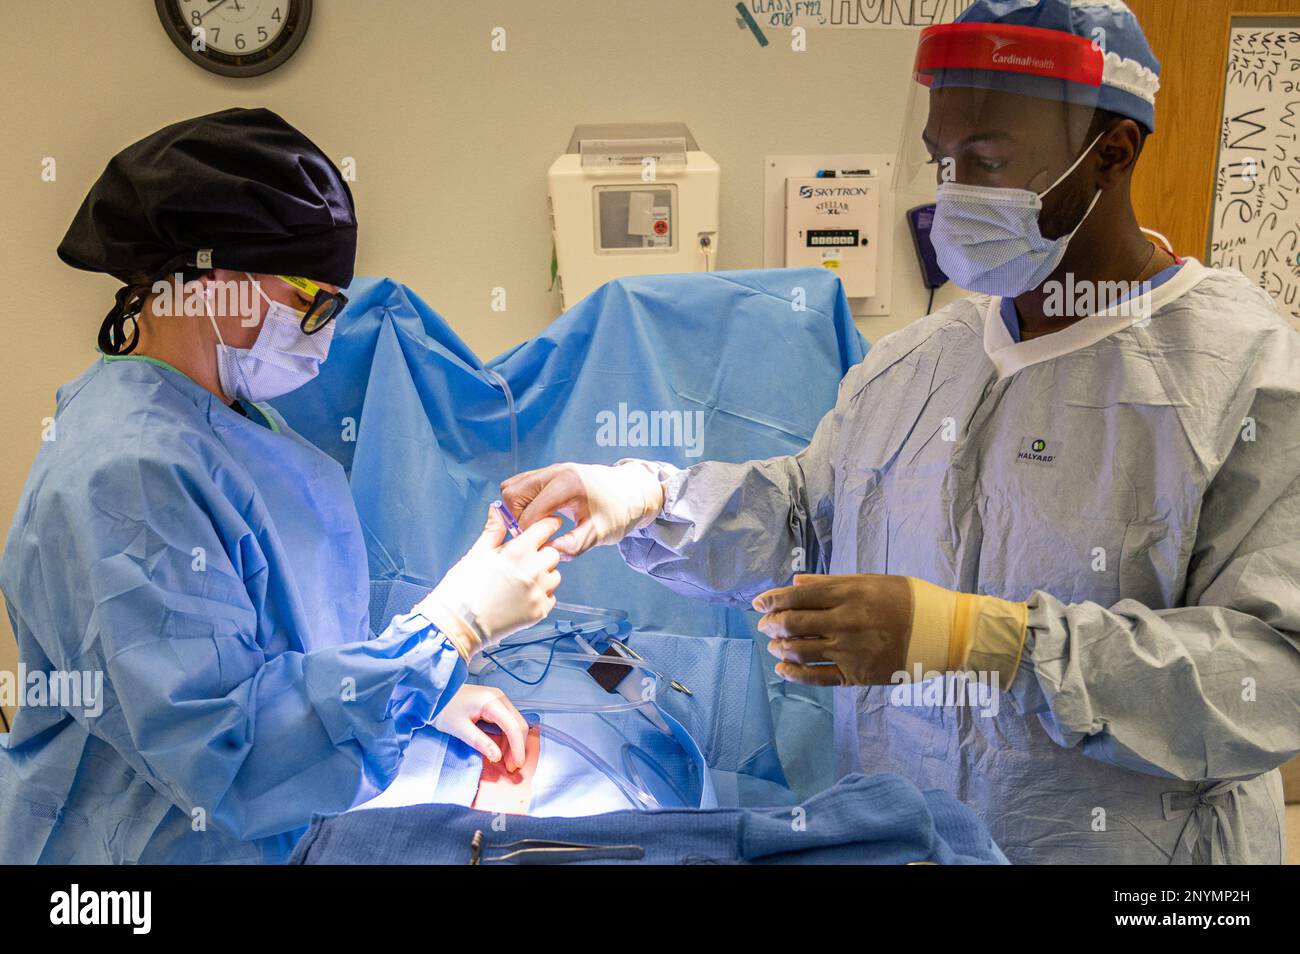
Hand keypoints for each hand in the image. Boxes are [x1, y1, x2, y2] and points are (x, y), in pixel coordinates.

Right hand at [415, 505, 562, 658]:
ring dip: (544, 575)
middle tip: (525, 560)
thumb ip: (494, 529)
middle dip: (542, 553)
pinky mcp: (539, 611)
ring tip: (521, 581)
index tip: (546, 526)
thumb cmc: (463, 588)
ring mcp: (538, 593)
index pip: (546, 528)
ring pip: (555, 576)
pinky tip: (521, 596)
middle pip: (553, 553)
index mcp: (518, 552)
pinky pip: (551, 597)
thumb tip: (498, 509)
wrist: (458, 624)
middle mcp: (533, 571)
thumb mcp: (477, 553)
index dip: (547, 524)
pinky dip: (541, 595)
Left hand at [432, 685, 528, 771]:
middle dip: (518, 747)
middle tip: (511, 766)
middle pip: (518, 724)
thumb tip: (497, 757)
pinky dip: (507, 737)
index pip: (513, 726)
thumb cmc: (443, 708)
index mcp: (492, 701)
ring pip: (514, 724)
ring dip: (513, 743)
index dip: (518, 748)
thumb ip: (480, 742)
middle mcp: (499, 698)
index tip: (516, 765)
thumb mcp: (459, 728)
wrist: (435, 693)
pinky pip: (507, 722)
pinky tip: (502, 750)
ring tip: (507, 761)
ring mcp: (498, 700)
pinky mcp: (494, 705)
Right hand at [499, 461, 664, 558]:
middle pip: (512, 493)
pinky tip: (536, 518)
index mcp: (567, 484)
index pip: (529, 510)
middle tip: (530, 536)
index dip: (526, 533)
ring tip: (533, 528)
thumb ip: (574, 545)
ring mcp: (551, 470)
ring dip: (516, 509)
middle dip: (515, 518)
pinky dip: (521, 502)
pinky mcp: (550, 474)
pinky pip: (522, 485)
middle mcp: (555, 472)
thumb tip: (548, 552)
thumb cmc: (619, 511)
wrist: (633, 492)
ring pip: (513, 487)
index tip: (534, 546)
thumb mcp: (599, 533)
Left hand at [754, 574, 912, 685]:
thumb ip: (830, 582)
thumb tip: (795, 582)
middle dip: (771, 624)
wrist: (944, 632)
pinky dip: (794, 674)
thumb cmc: (908, 600)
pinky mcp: (856, 674)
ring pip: (799, 651)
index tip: (758, 603)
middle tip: (765, 625)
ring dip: (779, 648)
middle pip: (793, 623)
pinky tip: (783, 670)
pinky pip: (817, 677)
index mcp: (848, 592)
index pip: (797, 596)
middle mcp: (844, 620)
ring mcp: (849, 649)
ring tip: (773, 646)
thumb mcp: (871, 580)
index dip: (771, 600)